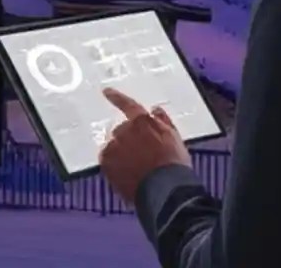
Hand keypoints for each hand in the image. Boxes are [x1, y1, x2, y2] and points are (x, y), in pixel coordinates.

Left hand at [97, 87, 192, 203]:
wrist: (165, 189)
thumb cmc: (173, 165)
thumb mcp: (174, 138)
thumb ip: (163, 121)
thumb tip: (155, 110)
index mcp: (143, 122)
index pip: (128, 105)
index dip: (117, 97)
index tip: (106, 91)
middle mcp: (125, 130)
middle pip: (122, 130)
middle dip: (129, 140)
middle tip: (142, 156)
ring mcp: (114, 146)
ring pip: (114, 145)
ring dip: (122, 152)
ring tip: (137, 169)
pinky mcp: (106, 161)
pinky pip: (107, 159)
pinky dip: (115, 165)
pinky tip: (128, 173)